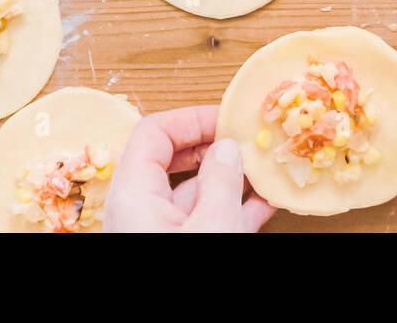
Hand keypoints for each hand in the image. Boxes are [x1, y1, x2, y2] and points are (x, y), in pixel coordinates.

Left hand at [104, 105, 276, 231]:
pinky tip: (264, 200)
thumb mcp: (212, 225)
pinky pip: (202, 216)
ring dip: (230, 178)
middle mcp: (138, 209)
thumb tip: (228, 148)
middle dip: (214, 146)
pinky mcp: (176, 243)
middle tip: (247, 141)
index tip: (229, 120)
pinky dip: (232, 206)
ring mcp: (157, 229)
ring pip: (192, 191)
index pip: (153, 132)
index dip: (192, 118)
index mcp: (133, 194)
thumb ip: (221, 182)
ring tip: (264, 168)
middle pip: (172, 158)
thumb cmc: (183, 278)